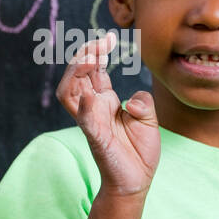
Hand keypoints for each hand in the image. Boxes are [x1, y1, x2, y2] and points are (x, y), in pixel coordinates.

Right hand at [55, 32, 159, 195]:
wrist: (137, 181)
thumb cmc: (140, 151)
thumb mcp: (149, 119)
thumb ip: (144, 102)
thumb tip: (135, 97)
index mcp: (105, 101)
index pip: (92, 70)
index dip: (96, 51)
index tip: (109, 37)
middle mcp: (94, 108)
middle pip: (76, 75)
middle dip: (84, 55)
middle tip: (100, 43)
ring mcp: (92, 122)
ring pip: (69, 93)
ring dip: (76, 74)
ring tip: (90, 58)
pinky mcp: (96, 138)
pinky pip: (85, 121)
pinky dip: (85, 108)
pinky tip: (91, 97)